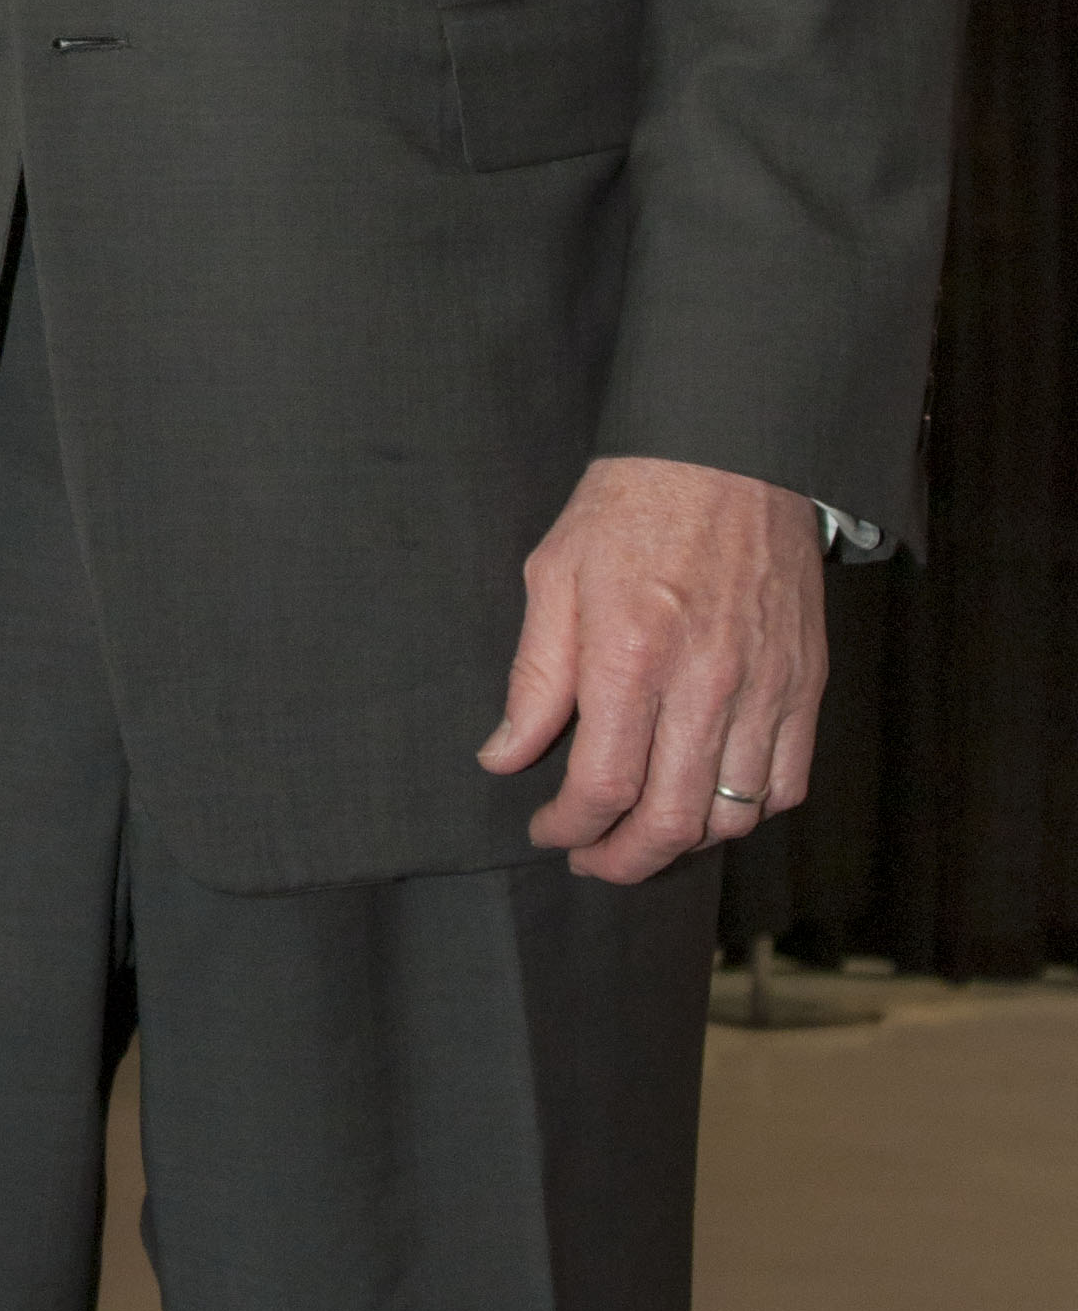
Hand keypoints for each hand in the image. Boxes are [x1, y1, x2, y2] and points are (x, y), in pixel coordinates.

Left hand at [479, 455, 826, 882]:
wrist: (730, 450)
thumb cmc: (630, 506)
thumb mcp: (554, 574)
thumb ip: (535, 677)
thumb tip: (504, 757)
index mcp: (630, 653)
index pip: (602, 786)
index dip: (569, 827)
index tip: (547, 829)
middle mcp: (704, 682)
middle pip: (670, 821)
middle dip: (621, 860)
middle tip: (591, 857)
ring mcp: (765, 687)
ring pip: (732, 816)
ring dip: (682, 843)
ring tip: (644, 833)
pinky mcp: (806, 682)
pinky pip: (789, 784)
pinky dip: (751, 811)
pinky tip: (711, 800)